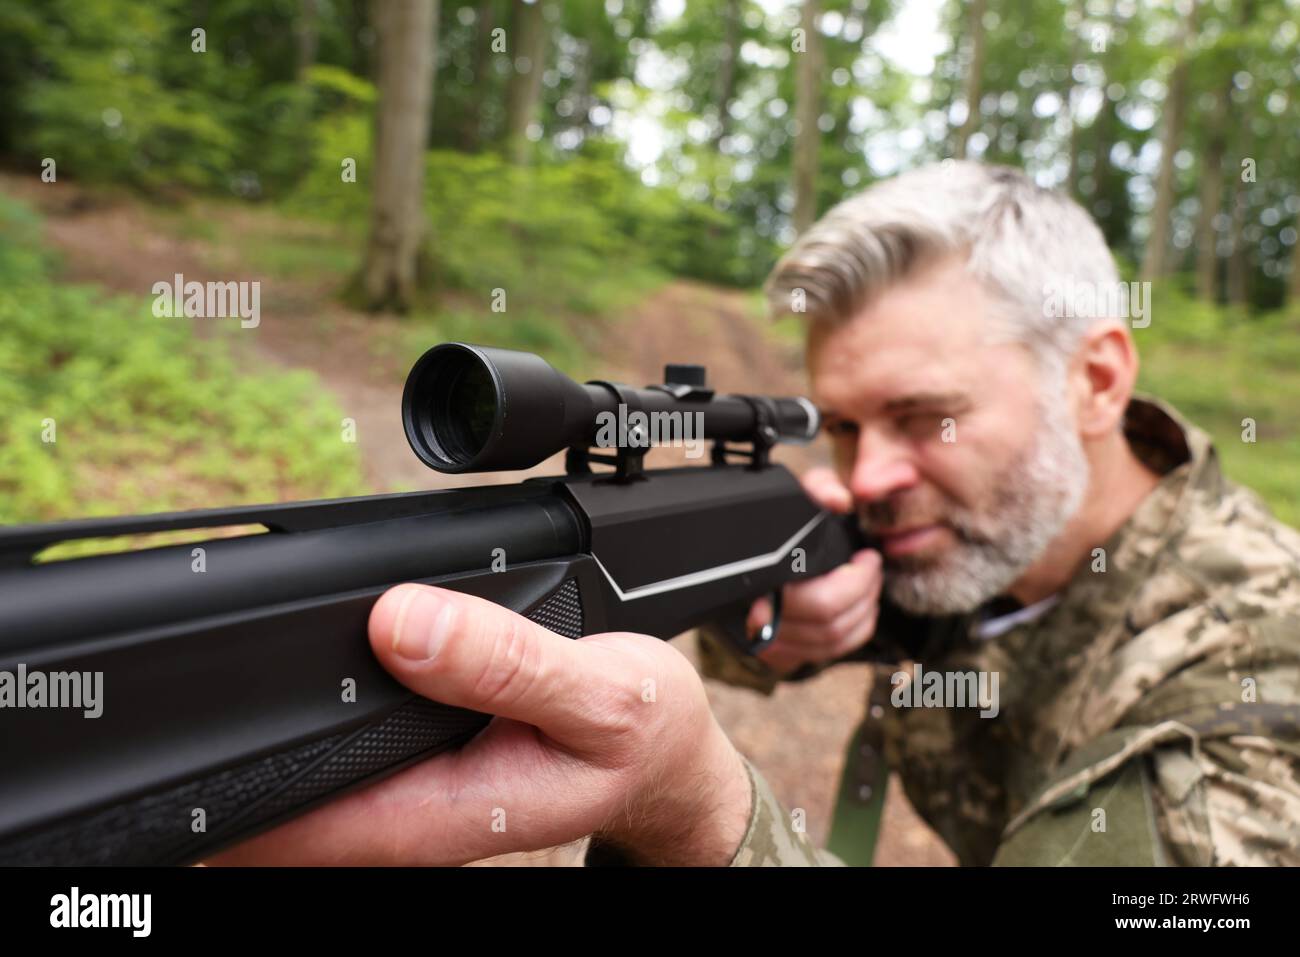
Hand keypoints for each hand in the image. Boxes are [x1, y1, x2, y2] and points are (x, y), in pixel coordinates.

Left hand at [205, 584, 752, 865]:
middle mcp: (409, 810)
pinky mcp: (415, 757)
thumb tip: (401, 622)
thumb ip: (505, 663)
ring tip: (223, 656)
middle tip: (190, 662)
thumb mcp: (598, 695)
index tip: (190, 707)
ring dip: (262, 725)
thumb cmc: (644, 732)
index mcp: (441, 811)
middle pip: (277, 802)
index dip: (231, 776)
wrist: (667, 752)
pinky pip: (340, 739)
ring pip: (303, 769)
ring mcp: (407, 788)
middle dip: (227, 745)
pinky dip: (310, 701)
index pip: (295, 823)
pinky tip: (301, 663)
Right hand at [748, 466, 881, 676]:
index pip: (821, 603)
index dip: (855, 585)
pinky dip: (850, 634)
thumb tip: (838, 500)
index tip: (867, 557)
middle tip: (870, 567)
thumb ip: (819, 487)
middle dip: (863, 595)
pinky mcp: (777, 653)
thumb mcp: (796, 494)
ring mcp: (767, 641)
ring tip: (867, 584)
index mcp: (764, 580)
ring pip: (831, 643)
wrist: (742, 550)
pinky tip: (857, 610)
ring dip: (861, 615)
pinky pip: (824, 654)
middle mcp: (760, 619)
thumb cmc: (777, 520)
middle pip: (830, 625)